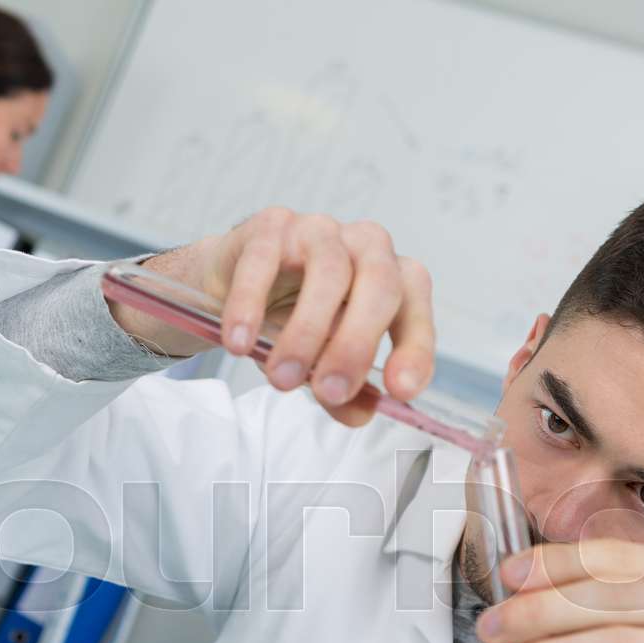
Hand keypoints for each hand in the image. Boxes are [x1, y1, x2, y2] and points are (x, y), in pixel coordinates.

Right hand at [107, 208, 435, 424]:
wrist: (229, 288)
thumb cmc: (288, 320)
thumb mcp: (321, 363)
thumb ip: (344, 390)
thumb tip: (361, 413)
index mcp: (389, 277)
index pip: (414, 303)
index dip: (415, 346)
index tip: (400, 391)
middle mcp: (363, 246)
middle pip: (380, 283)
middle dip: (356, 344)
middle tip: (330, 392)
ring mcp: (318, 231)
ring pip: (328, 271)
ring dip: (305, 332)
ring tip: (281, 378)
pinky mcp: (270, 227)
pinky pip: (264, 261)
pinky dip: (251, 305)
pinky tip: (241, 343)